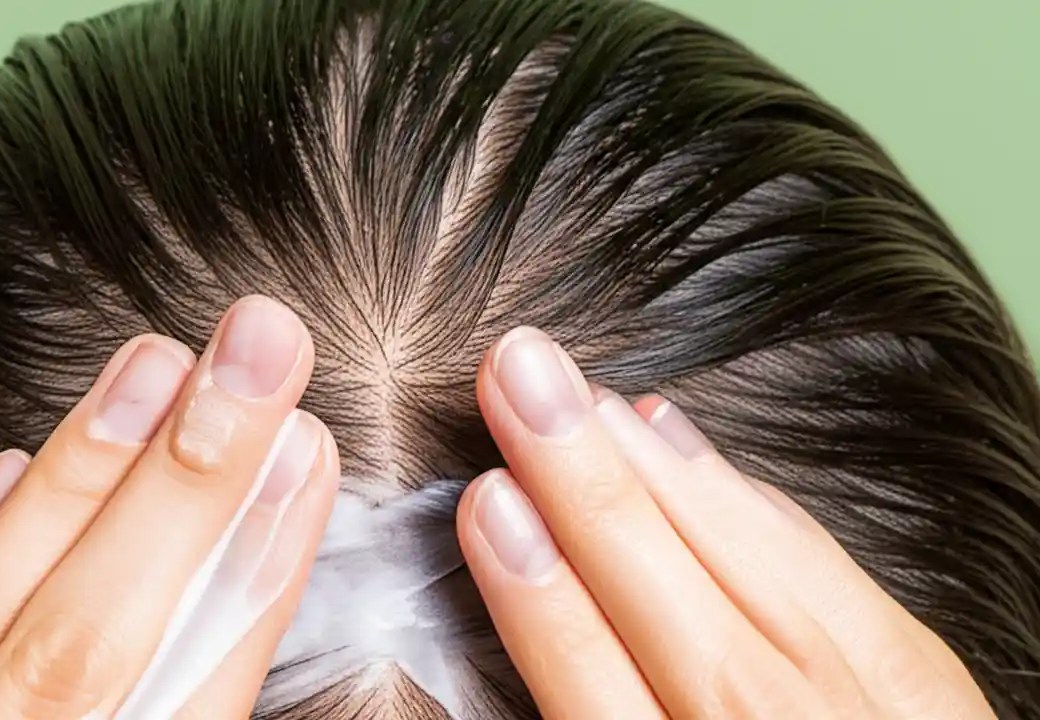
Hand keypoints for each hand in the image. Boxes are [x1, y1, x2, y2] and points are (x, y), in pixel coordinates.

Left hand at [0, 296, 339, 719]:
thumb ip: (181, 701)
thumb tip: (243, 564)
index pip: (187, 700)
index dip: (255, 570)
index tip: (303, 452)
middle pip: (80, 646)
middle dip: (181, 486)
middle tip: (258, 350)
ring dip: (72, 489)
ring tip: (155, 369)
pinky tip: (0, 474)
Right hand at [458, 327, 995, 718]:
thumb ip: (598, 714)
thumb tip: (538, 603)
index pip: (595, 691)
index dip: (539, 594)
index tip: (485, 502)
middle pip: (668, 610)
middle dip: (585, 487)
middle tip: (517, 378)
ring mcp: (861, 709)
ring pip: (748, 575)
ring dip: (657, 475)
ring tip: (585, 396)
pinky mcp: (919, 675)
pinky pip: (826, 569)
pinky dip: (747, 501)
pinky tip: (678, 439)